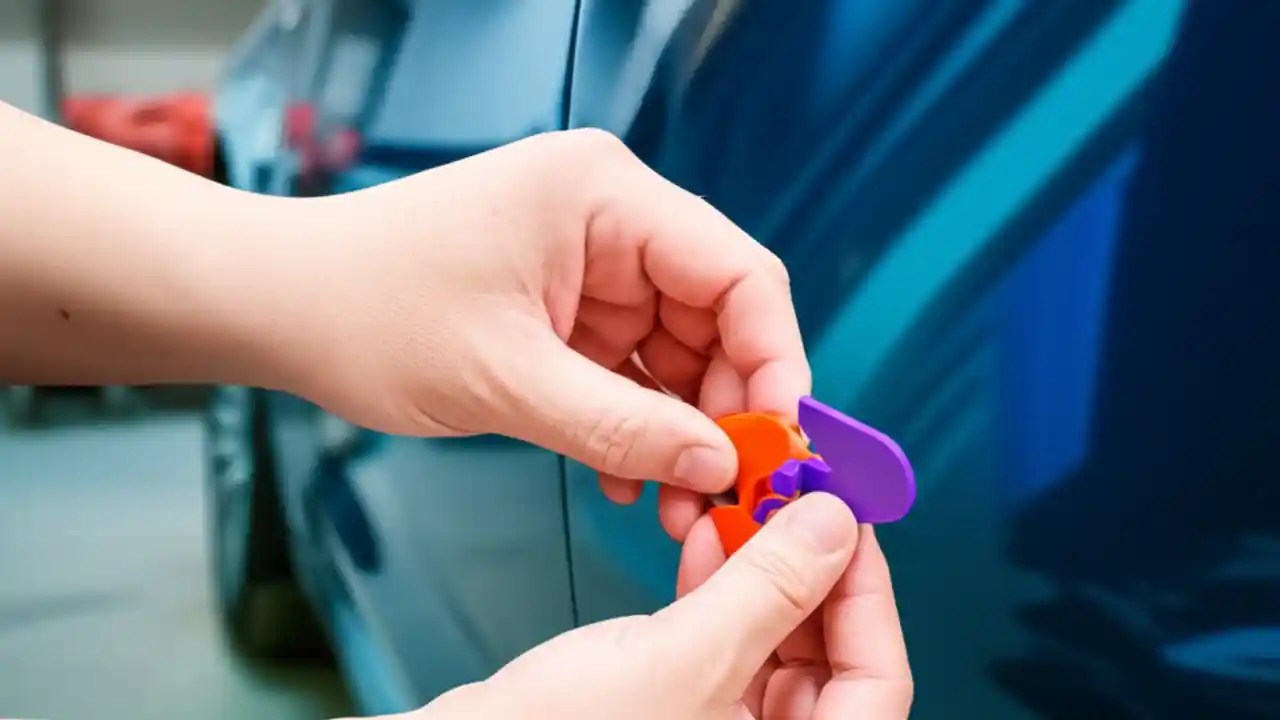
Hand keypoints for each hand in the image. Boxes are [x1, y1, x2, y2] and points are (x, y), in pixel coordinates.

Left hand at [282, 129, 807, 513]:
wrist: (280, 308)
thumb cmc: (369, 311)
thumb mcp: (506, 380)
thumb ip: (621, 426)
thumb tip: (716, 465)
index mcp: (604, 196)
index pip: (736, 271)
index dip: (773, 358)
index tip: (779, 440)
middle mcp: (609, 220)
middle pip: (716, 318)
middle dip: (724, 410)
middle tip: (726, 494)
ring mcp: (589, 266)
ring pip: (678, 354)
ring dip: (681, 431)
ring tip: (676, 509)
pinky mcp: (567, 309)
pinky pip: (630, 371)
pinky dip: (635, 426)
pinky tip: (627, 481)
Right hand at [393, 494, 911, 719]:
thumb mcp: (685, 659)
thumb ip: (769, 588)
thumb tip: (833, 526)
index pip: (876, 683)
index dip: (868, 592)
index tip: (847, 519)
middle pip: (829, 658)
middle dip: (811, 570)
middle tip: (797, 498)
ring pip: (774, 641)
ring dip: (762, 569)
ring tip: (745, 506)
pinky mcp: (674, 709)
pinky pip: (724, 641)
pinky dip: (720, 587)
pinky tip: (705, 536)